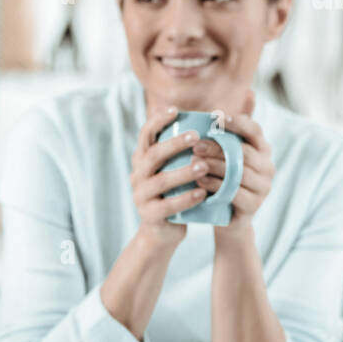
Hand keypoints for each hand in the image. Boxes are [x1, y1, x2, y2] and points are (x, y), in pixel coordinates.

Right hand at [130, 103, 211, 247]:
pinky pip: (167, 206)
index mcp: (142, 160)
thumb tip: (205, 119)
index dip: (157, 121)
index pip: (145, 135)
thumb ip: (181, 150)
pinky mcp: (149, 216)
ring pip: (160, 180)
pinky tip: (202, 193)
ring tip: (204, 166)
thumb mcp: (173, 170)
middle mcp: (137, 175)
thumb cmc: (175, 193)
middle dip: (174, 144)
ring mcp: (141, 196)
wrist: (163, 231)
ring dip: (183, 172)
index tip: (175, 110)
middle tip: (196, 136)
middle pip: (152, 155)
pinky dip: (185, 199)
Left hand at [192, 89, 273, 240]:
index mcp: (263, 150)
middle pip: (243, 152)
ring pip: (238, 173)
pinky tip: (198, 181)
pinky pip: (234, 193)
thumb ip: (235, 126)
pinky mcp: (253, 205)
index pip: (254, 130)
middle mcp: (268, 167)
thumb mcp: (228, 152)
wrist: (226, 216)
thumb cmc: (224, 177)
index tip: (216, 116)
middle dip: (218, 147)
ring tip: (193, 162)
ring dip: (214, 166)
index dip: (237, 122)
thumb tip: (249, 92)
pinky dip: (214, 186)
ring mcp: (263, 187)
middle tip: (195, 145)